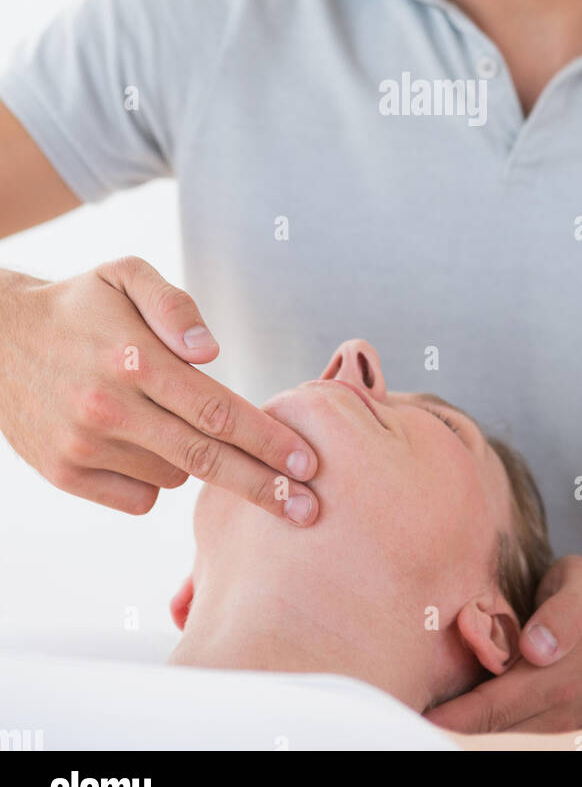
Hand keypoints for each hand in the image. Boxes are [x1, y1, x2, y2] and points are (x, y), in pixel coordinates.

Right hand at [0, 255, 319, 522]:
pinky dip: (154, 479)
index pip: (217, 410)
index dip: (268, 441)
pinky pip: (139, 498)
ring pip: (175, 475)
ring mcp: (84, 446)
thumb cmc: (79, 304)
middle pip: (207, 459)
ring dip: (195, 459)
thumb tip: (211, 353)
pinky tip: (142, 443)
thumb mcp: (126, 276)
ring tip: (174, 422)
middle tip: (310, 510)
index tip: (309, 464)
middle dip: (265, 488)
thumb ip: (174, 306)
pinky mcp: (65, 474)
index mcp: (134, 358)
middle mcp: (109, 407)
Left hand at [425, 555, 581, 732]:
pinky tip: (451, 723)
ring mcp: (554, 730)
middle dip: (447, 730)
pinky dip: (482, 733)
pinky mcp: (551, 733)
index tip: (413, 715)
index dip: (451, 718)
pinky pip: (511, 739)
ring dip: (462, 734)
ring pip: (499, 741)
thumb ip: (565, 610)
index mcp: (558, 678)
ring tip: (418, 721)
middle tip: (402, 720)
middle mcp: (555, 713)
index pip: (490, 709)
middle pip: (489, 735)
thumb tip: (537, 647)